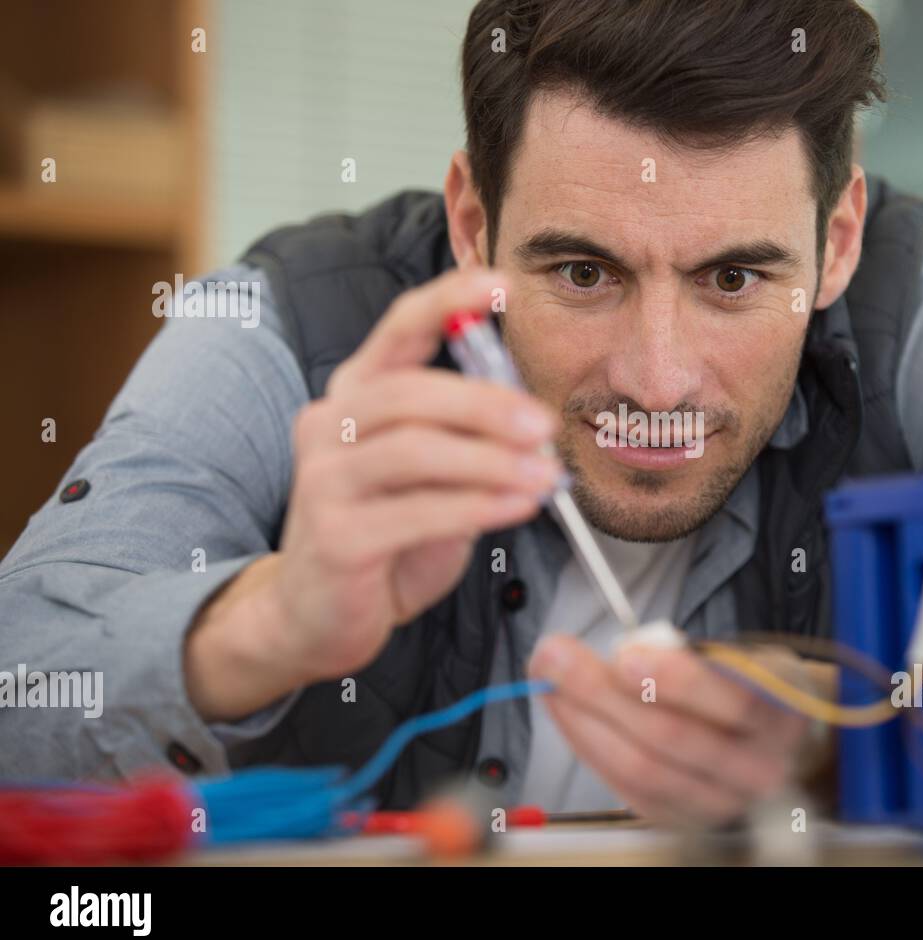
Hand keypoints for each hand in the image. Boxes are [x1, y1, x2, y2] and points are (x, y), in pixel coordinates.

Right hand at [268, 269, 560, 682]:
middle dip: (487, 404)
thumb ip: (466, 437)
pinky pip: (419, 511)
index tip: (505, 284)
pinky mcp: (336, 536)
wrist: (318, 614)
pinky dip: (479, 506)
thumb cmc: (385, 533)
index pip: (399, 328)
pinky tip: (520, 506)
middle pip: (411, 393)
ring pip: (415, 451)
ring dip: (491, 460)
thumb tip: (536, 419)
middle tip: (545, 424)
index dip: (451, 298)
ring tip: (545, 476)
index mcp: (355, 394)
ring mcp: (322, 480)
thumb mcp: (431, 474)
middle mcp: (328, 425)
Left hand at [528, 634, 819, 826]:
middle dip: (603, 693)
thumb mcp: (743, 657)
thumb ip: (693, 655)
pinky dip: (590, 749)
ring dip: (584, 722)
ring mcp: (719, 803)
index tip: (625, 654)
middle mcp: (757, 770)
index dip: (678, 680)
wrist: (778, 748)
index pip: (733, 702)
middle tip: (556, 657)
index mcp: (781, 717)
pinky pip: (627, 790)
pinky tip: (568, 715)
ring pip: (642, 770)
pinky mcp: (684, 820)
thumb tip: (623, 652)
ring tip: (550, 683)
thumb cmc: (750, 689)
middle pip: (672, 739)